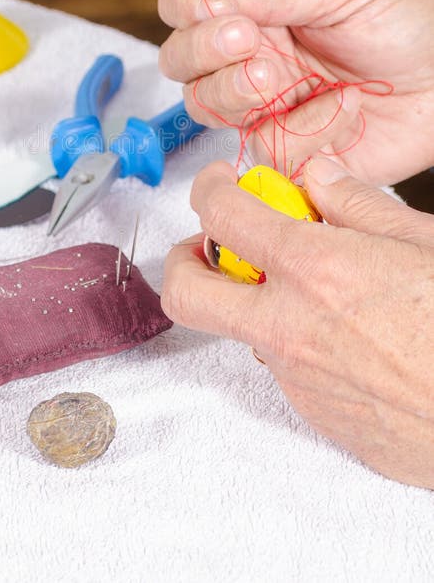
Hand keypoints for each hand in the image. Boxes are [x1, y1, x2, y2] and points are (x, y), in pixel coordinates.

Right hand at [158, 0, 433, 183]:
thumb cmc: (403, 22)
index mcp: (253, 11)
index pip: (184, 7)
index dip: (186, 9)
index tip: (219, 8)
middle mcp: (248, 59)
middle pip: (181, 64)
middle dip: (204, 53)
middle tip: (248, 41)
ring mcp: (264, 107)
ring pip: (207, 110)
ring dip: (238, 92)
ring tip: (284, 78)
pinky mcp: (290, 151)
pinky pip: (266, 148)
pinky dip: (306, 130)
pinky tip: (346, 107)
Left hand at [161, 157, 433, 487]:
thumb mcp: (424, 241)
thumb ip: (359, 205)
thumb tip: (319, 179)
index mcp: (316, 272)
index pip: (223, 217)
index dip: (209, 190)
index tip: (218, 186)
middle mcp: (291, 329)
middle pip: (187, 294)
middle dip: (184, 261)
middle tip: (211, 245)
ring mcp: (298, 379)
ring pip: (246, 331)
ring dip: (263, 303)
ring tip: (326, 292)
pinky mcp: (317, 415)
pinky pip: (289, 369)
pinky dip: (303, 342)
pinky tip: (355, 337)